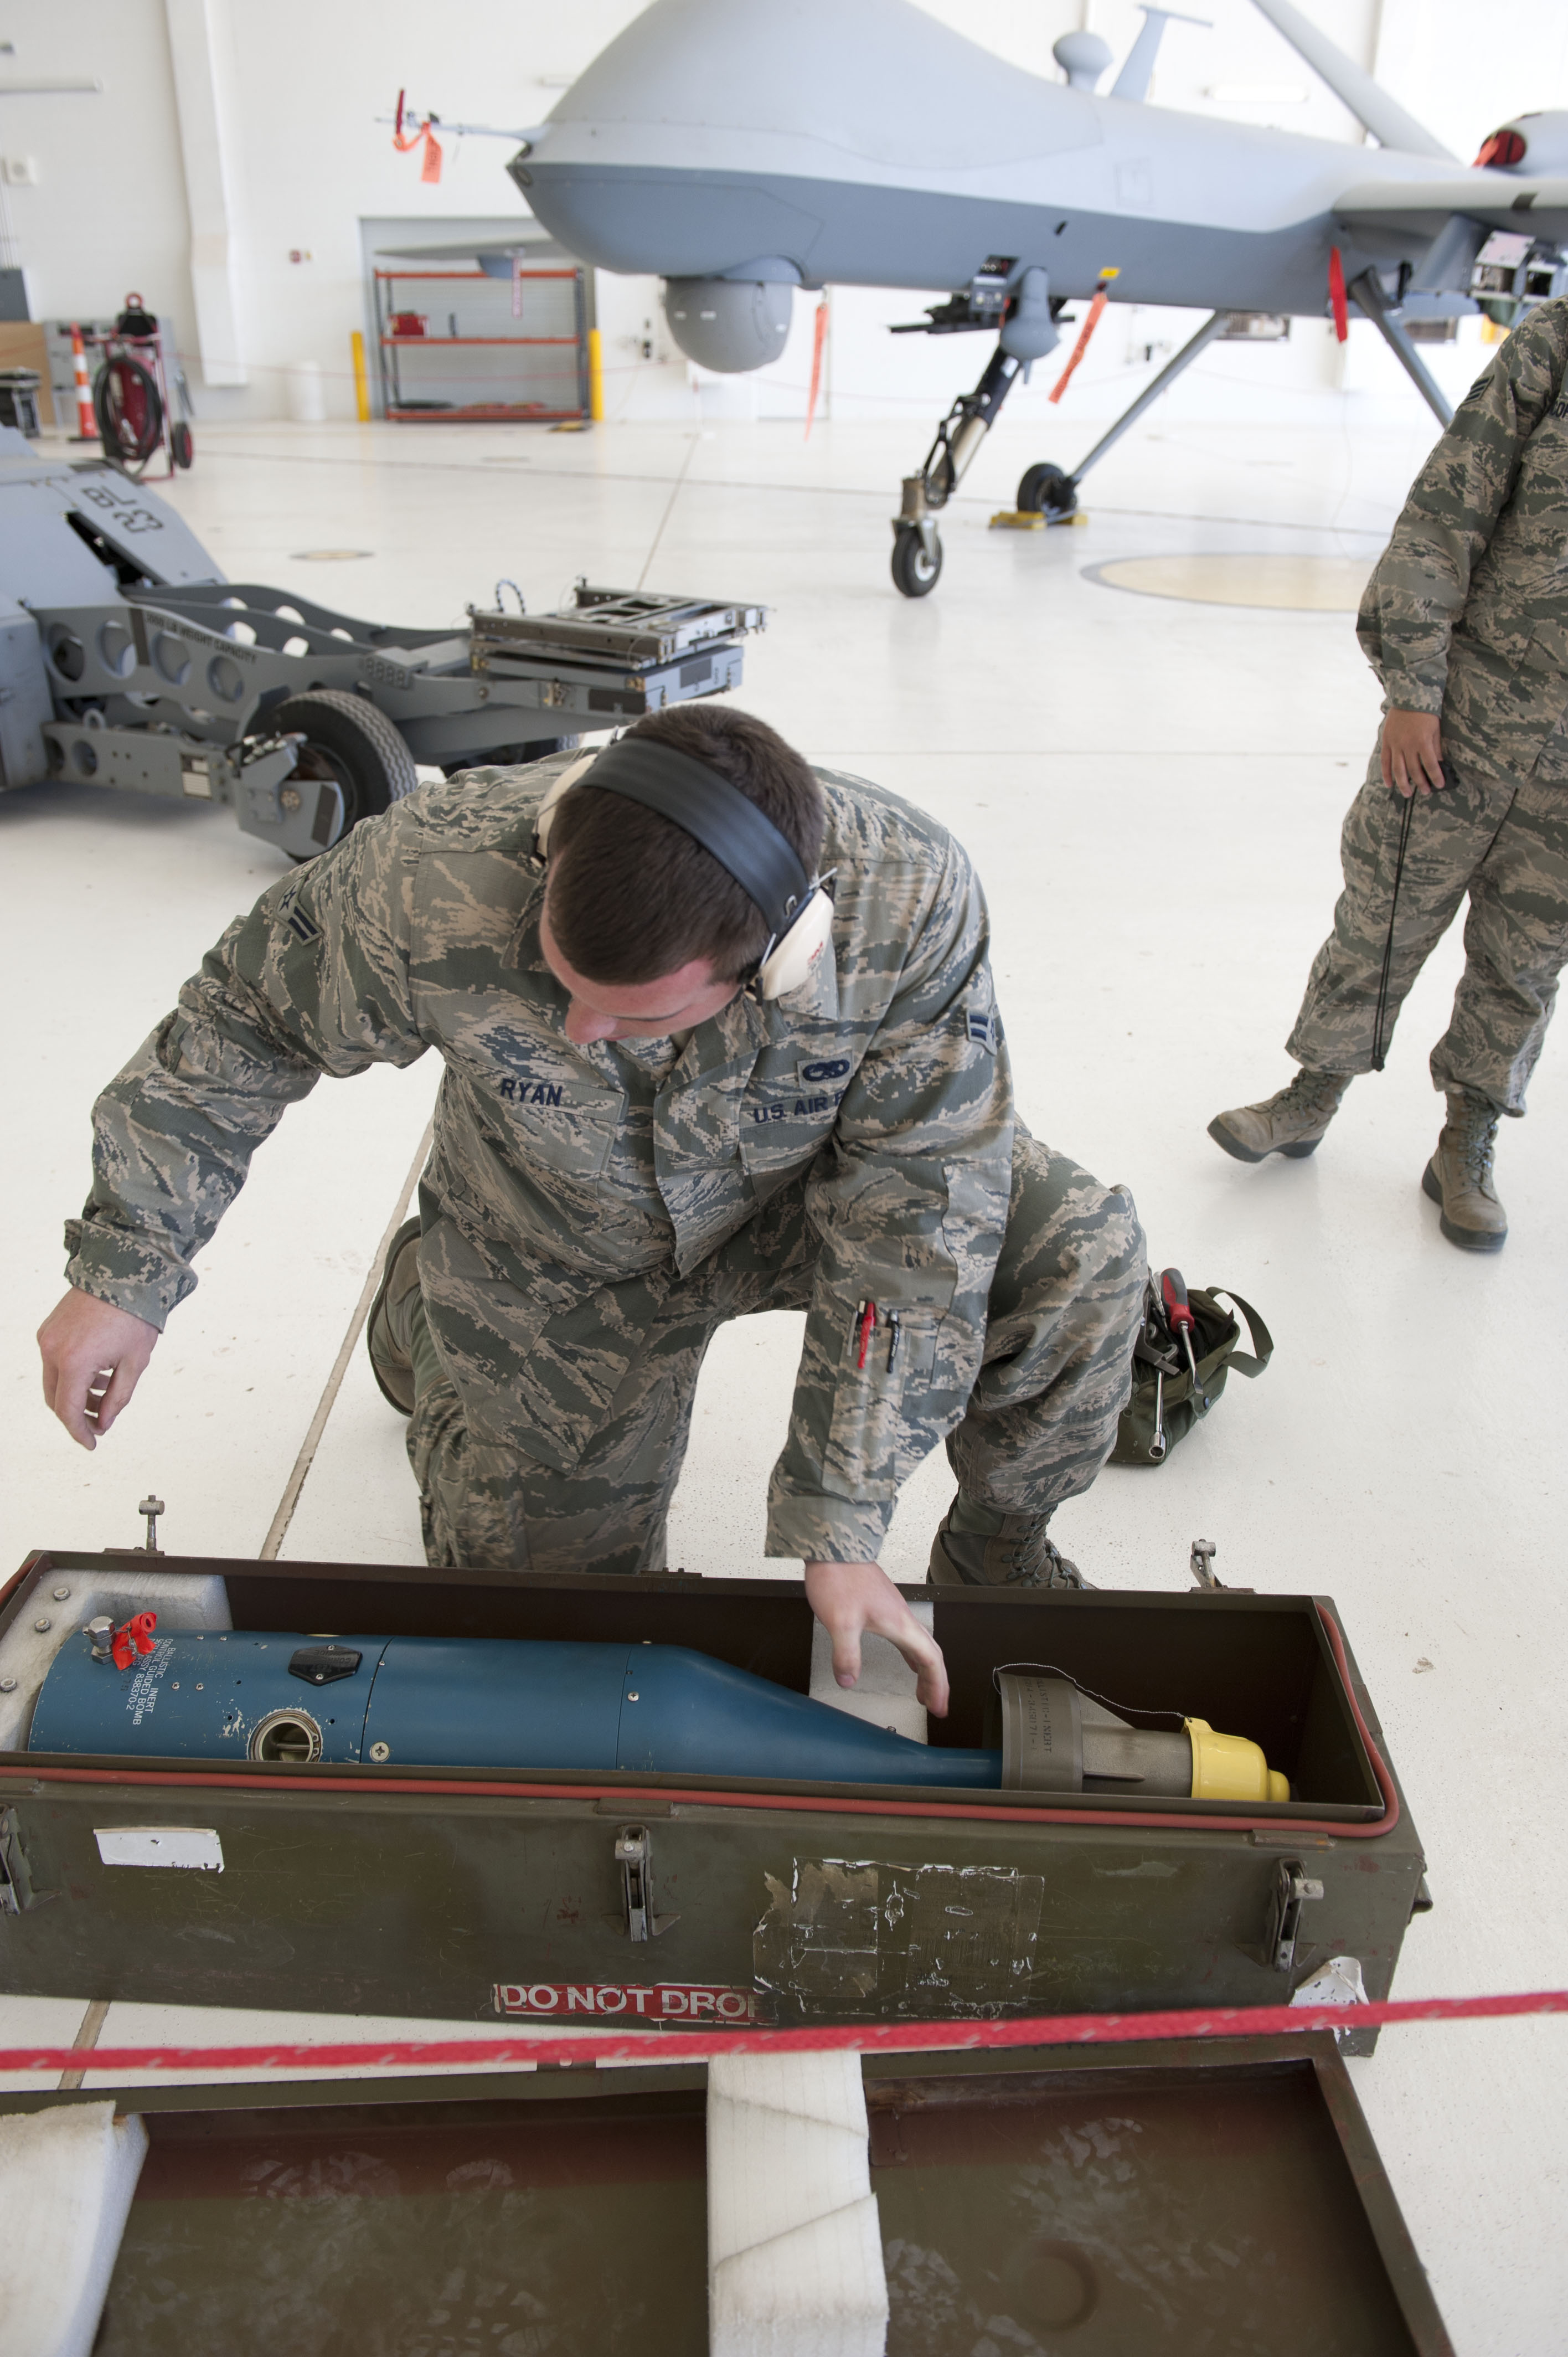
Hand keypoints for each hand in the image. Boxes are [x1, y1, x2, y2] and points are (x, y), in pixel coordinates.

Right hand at [38, 1289, 159, 1449]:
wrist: (123, 1271)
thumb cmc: (134, 1316)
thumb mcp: (134, 1362)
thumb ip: (117, 1397)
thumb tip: (103, 1423)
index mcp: (73, 1362)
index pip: (67, 1411)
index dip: (79, 1432)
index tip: (92, 1444)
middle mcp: (52, 1350)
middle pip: (56, 1399)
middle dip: (77, 1414)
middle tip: (100, 1420)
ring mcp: (47, 1337)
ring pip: (54, 1380)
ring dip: (76, 1393)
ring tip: (105, 1392)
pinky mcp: (49, 1327)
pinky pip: (54, 1361)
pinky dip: (72, 1373)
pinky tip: (99, 1372)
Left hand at [803, 1559, 949, 1718]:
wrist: (832, 1546)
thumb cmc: (839, 1577)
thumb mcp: (840, 1622)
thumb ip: (846, 1654)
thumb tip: (849, 1680)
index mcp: (900, 1623)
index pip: (930, 1660)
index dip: (937, 1686)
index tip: (939, 1707)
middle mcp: (902, 1617)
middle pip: (930, 1654)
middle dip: (935, 1682)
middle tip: (935, 1704)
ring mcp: (893, 1611)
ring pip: (919, 1645)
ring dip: (924, 1669)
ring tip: (923, 1689)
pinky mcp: (882, 1606)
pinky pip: (906, 1637)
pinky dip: (911, 1655)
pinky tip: (905, 1659)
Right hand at [1381, 708, 1445, 798]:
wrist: (1409, 697)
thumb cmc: (1426, 712)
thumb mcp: (1436, 729)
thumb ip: (1436, 747)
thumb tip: (1439, 763)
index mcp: (1422, 741)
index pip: (1430, 765)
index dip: (1435, 776)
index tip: (1439, 785)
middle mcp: (1408, 745)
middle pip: (1414, 770)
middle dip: (1421, 783)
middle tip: (1425, 792)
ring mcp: (1395, 744)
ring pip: (1398, 769)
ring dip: (1403, 783)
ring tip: (1408, 793)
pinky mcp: (1387, 742)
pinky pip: (1385, 761)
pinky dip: (1386, 774)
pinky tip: (1389, 784)